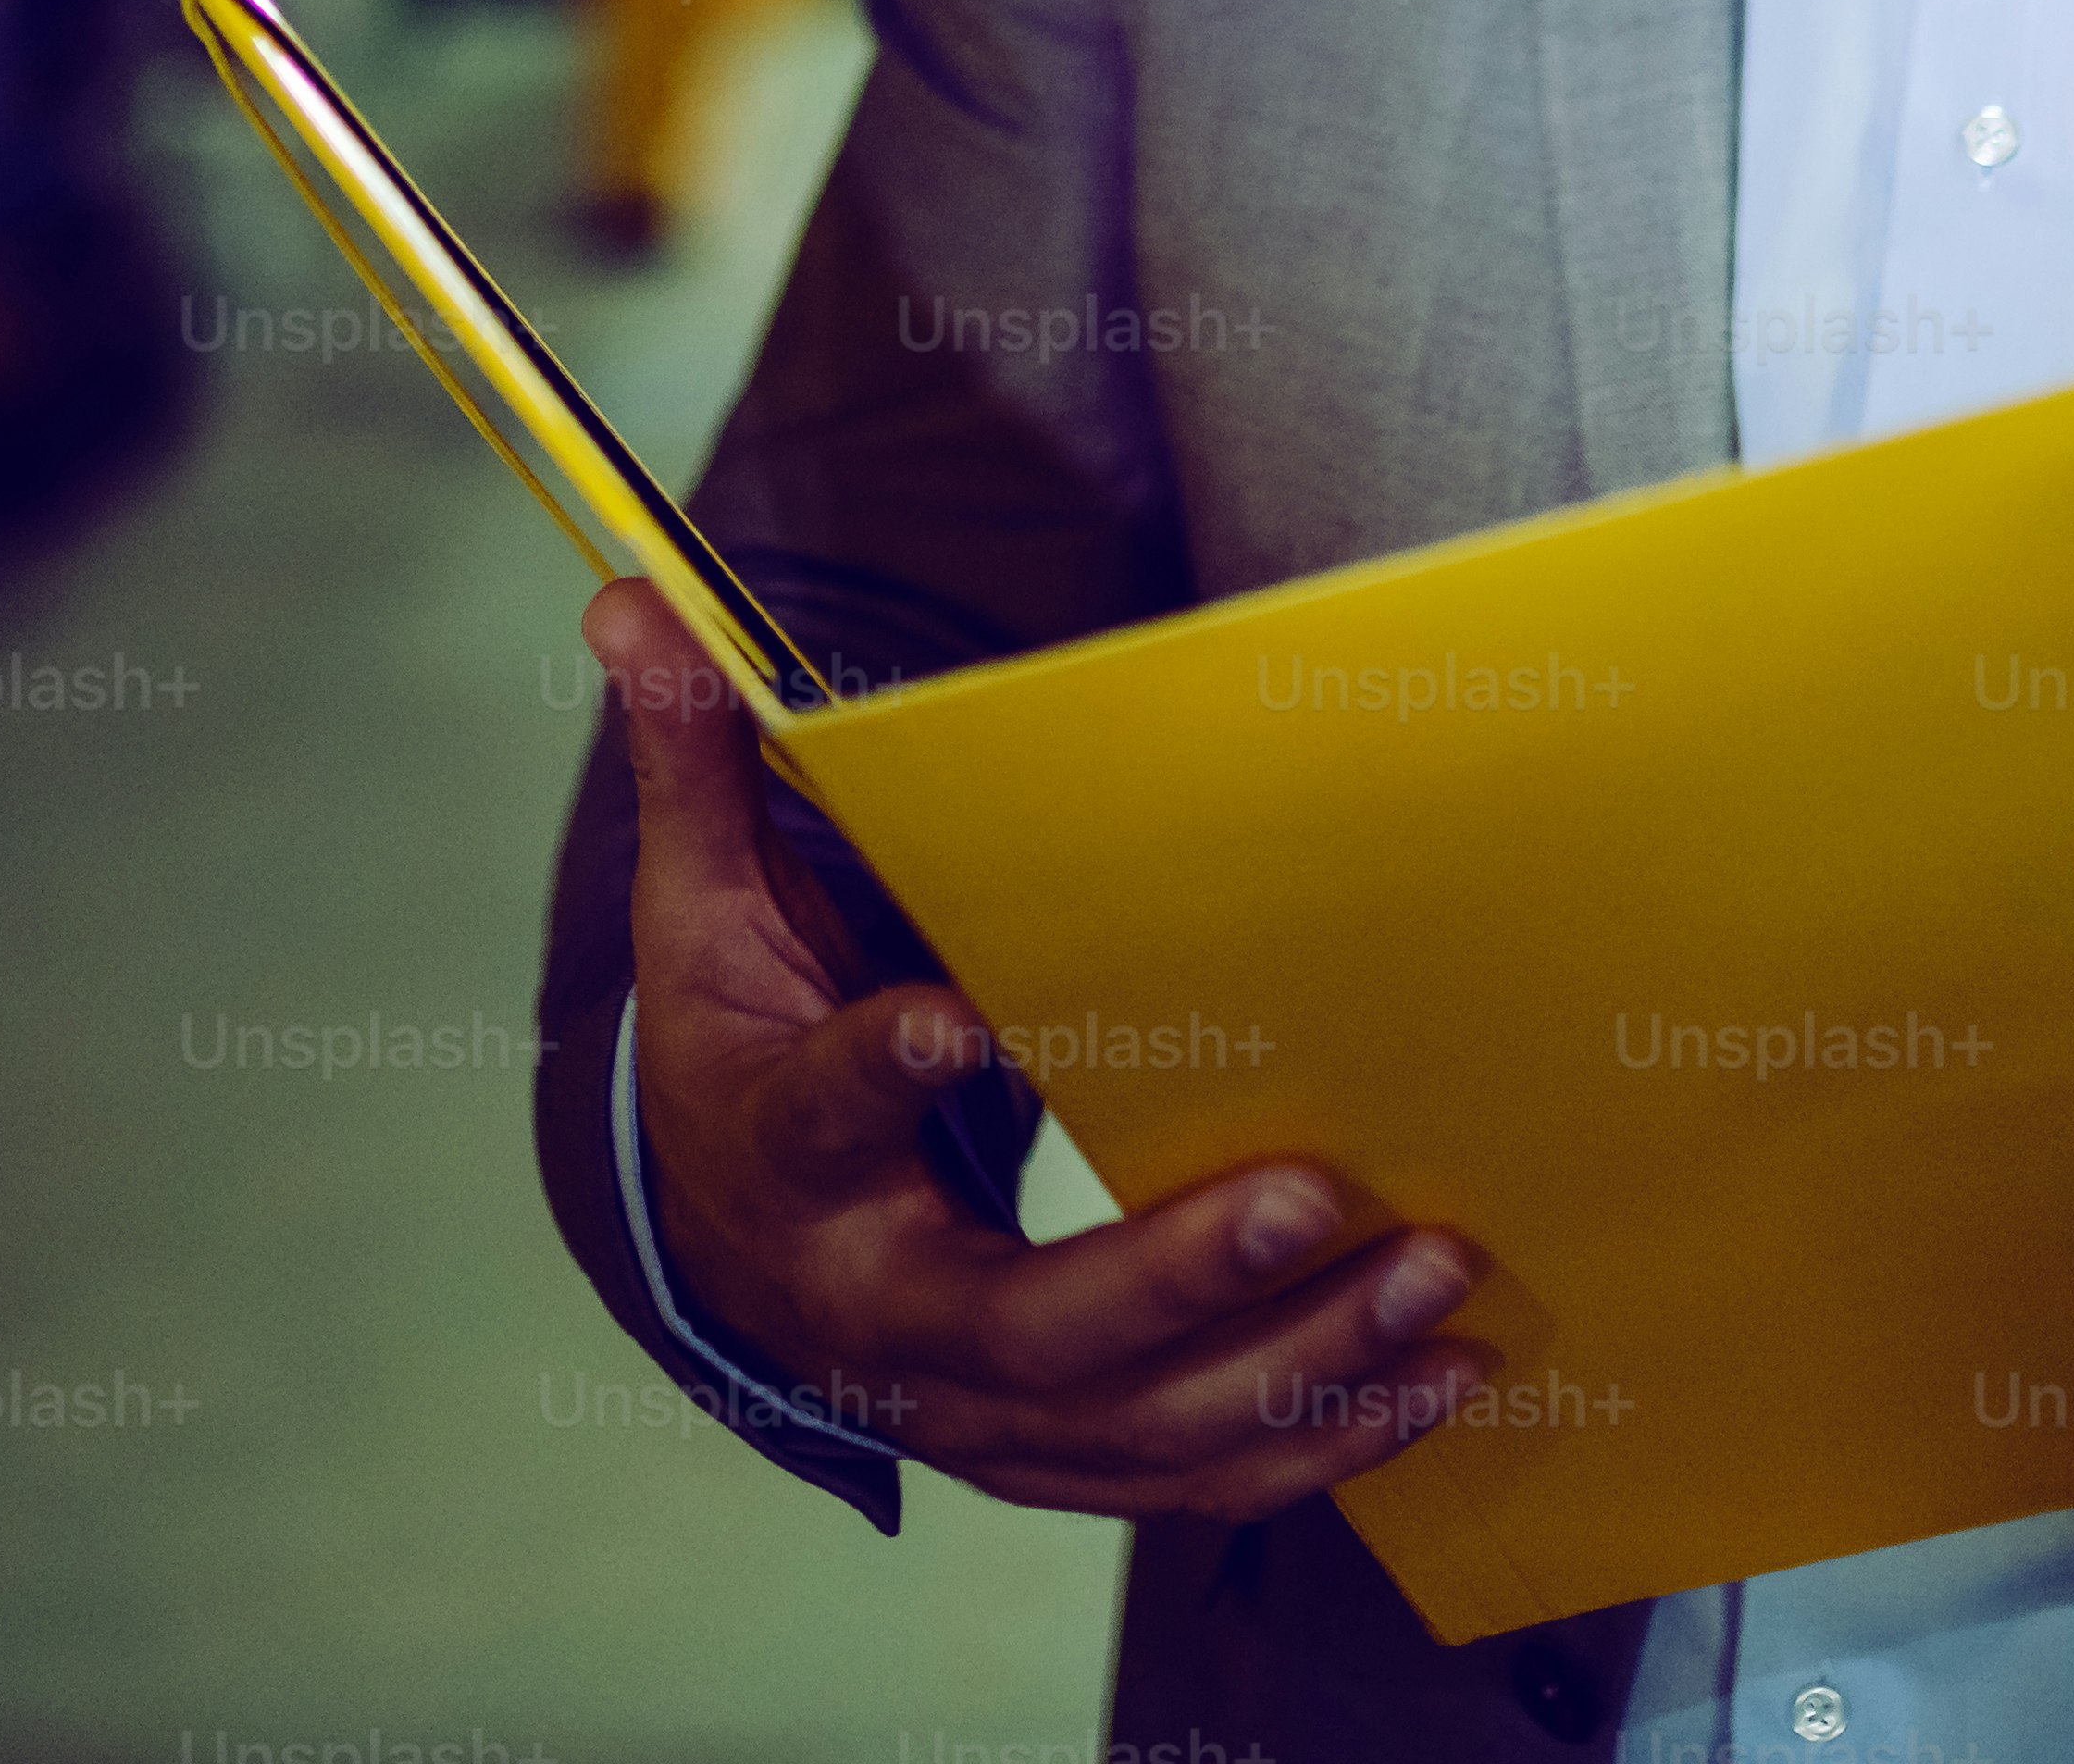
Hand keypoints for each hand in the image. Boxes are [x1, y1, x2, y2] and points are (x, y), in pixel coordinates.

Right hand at [588, 577, 1496, 1517]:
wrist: (726, 1253)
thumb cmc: (743, 1054)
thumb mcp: (703, 914)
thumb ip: (696, 764)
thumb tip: (630, 596)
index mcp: (784, 1157)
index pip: (826, 1115)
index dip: (885, 1071)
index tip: (961, 1016)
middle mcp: (878, 1312)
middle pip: (1024, 1328)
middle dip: (1175, 1277)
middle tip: (1315, 1193)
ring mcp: (975, 1408)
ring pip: (1138, 1427)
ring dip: (1296, 1365)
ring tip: (1432, 1277)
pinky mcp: (1055, 1454)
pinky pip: (1196, 1475)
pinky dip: (1323, 1438)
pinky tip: (1442, 1376)